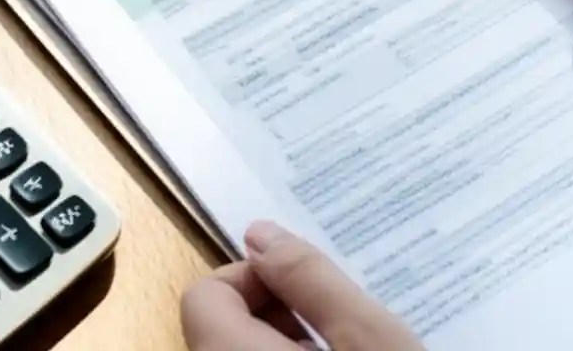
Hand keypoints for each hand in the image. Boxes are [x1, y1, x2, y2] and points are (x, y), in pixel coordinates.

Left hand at [180, 221, 422, 350]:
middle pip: (220, 322)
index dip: (258, 278)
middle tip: (336, 321)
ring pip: (242, 346)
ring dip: (286, 337)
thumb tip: (259, 233)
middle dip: (277, 308)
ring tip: (344, 346)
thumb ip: (311, 279)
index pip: (205, 293)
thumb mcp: (367, 334)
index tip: (310, 288)